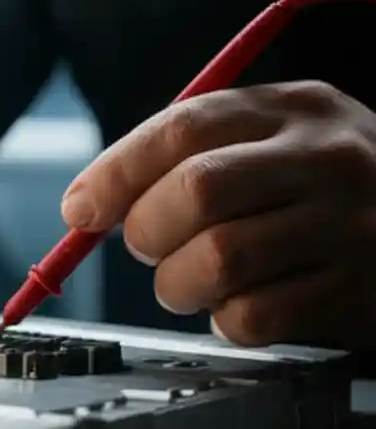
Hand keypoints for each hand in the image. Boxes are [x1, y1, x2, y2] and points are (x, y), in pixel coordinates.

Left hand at [61, 80, 375, 348]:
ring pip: (217, 260)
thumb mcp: (277, 143)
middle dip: (146, 231)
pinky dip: (226, 320)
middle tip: (149, 248)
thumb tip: (87, 206)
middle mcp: (328, 159)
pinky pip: (252, 317)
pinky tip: (242, 305)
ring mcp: (349, 226)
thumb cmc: (325, 192)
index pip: (184, 128)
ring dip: (178, 284)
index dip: (117, 172)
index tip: (80, 210)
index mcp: (296, 109)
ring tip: (190, 282)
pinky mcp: (357, 292)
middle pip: (196, 191)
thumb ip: (192, 158)